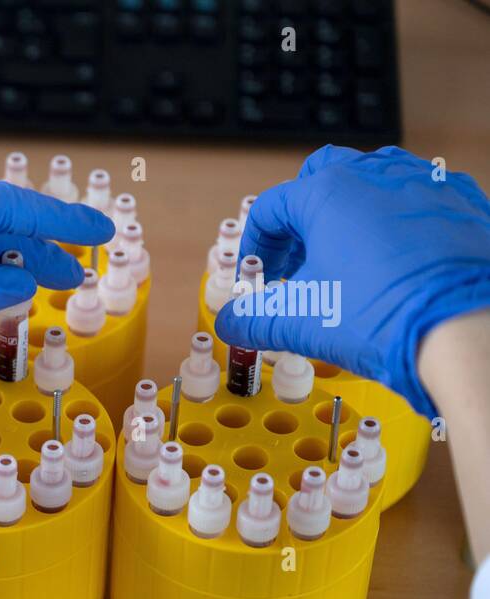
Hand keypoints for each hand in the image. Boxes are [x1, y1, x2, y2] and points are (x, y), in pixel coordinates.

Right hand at [215, 145, 489, 417]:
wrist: (467, 327)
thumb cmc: (383, 315)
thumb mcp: (301, 321)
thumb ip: (254, 321)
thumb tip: (230, 324)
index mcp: (328, 192)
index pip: (271, 208)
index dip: (255, 244)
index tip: (258, 275)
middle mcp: (375, 174)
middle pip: (322, 175)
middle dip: (303, 215)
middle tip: (300, 259)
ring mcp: (424, 182)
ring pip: (373, 180)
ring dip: (350, 212)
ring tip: (349, 259)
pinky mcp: (462, 201)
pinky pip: (419, 197)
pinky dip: (399, 221)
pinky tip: (398, 262)